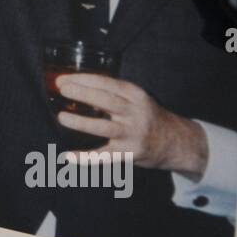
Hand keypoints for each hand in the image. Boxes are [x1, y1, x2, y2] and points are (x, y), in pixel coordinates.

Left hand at [55, 73, 208, 178]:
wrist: (175, 142)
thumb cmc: (148, 117)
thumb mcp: (137, 100)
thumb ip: (113, 95)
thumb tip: (78, 91)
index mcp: (136, 96)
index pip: (108, 83)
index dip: (84, 80)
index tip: (64, 79)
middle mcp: (136, 114)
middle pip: (107, 101)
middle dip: (82, 93)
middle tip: (62, 89)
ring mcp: (133, 135)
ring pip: (104, 128)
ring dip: (82, 122)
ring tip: (62, 117)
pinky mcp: (129, 154)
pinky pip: (104, 157)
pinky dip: (85, 157)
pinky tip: (68, 155)